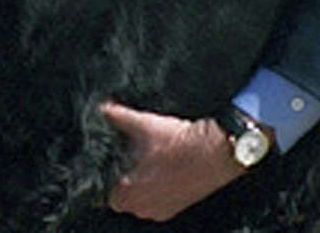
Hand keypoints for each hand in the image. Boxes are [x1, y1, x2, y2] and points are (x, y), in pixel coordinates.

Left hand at [100, 101, 244, 221]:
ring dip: (145, 185)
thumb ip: (119, 117)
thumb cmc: (180, 145)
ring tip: (154, 162)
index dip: (109, 175)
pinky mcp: (177, 208)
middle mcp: (142, 208)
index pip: (105, 192)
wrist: (214, 152)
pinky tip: (168, 169)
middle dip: (127, 180)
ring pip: (143, 200)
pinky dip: (162, 189)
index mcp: (127, 194)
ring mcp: (161, 211)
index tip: (116, 162)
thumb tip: (105, 109)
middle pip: (124, 198)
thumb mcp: (144, 125)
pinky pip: (160, 201)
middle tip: (136, 158)